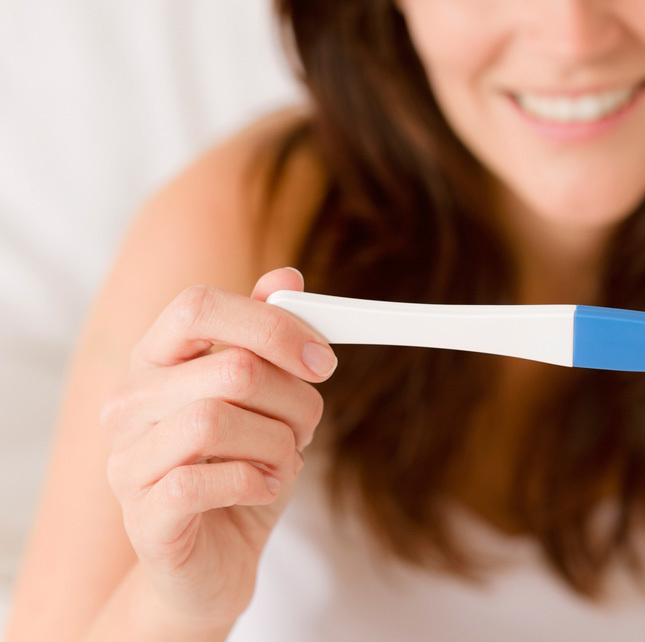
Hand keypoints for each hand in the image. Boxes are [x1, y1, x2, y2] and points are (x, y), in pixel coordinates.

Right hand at [101, 268, 333, 627]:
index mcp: (158, 359)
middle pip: (230, 368)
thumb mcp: (267, 399)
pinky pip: (203, 480)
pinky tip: (267, 487)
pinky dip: (256, 482)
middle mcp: (130, 402)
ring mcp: (128, 458)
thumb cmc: (241, 468)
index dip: (272, 325)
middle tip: (307, 425)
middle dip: (293, 399)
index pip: (199, 306)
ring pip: (216, 420)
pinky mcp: (143, 514)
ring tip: (285, 459)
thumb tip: (287, 279)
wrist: (214, 561)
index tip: (321, 360)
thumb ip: (268, 338)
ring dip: (277, 442)